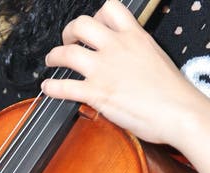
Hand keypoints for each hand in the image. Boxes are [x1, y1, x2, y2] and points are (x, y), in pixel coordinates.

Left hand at [41, 0, 201, 146]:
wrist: (178, 111)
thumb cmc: (172, 92)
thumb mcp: (155, 58)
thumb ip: (136, 54)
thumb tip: (127, 62)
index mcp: (134, 36)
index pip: (110, 10)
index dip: (96, 16)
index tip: (93, 27)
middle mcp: (116, 48)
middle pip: (81, 24)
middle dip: (68, 32)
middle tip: (67, 41)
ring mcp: (104, 69)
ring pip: (67, 52)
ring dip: (54, 56)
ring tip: (51, 61)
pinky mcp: (97, 92)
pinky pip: (64, 87)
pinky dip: (51, 87)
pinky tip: (47, 88)